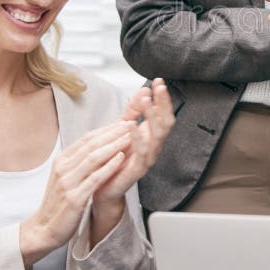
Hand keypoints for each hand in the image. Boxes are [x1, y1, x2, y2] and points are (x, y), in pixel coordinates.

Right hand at [20, 120, 134, 267]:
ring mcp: (68, 183)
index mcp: (62, 161)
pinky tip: (121, 159)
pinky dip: (109, 167)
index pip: (86, 138)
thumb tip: (101, 143)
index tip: (124, 121)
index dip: (107, 128)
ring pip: (93, 158)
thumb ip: (81, 160)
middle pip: (91, 144)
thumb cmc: (60, 202)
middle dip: (113, 132)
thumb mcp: (67, 176)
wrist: (44, 229)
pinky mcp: (74, 198)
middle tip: (131, 124)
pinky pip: (94, 179)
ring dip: (113, 146)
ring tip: (129, 138)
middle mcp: (63, 168)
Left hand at [91, 79, 175, 242]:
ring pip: (157, 136)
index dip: (163, 98)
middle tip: (159, 87)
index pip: (163, 113)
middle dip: (163, 104)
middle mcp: (154, 146)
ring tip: (147, 101)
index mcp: (151, 136)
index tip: (159, 81)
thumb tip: (144, 89)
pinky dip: (138, 138)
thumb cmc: (115, 158)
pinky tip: (132, 126)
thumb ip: (134, 111)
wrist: (103, 188)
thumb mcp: (123, 129)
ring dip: (153, 117)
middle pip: (166, 122)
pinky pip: (142, 153)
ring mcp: (148, 158)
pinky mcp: (138, 170)